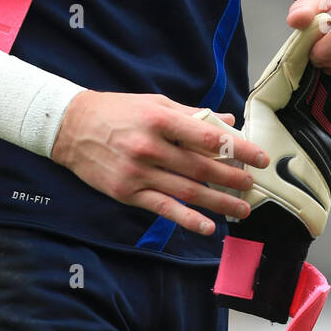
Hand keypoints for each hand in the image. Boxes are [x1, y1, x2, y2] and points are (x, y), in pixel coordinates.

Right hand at [50, 90, 269, 236]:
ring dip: (218, 202)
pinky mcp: (128, 193)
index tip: (259, 157)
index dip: (238, 149)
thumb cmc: (117, 111)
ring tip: (241, 209)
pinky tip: (208, 227)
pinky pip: (163, 209)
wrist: (70, 127)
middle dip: (232, 178)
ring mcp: (138, 173)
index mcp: (160, 120)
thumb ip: (191, 115)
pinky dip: (187, 220)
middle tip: (252, 185)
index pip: (209, 138)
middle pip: (202, 168)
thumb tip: (227, 123)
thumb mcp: (154, 104)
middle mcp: (150, 147)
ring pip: (187, 191)